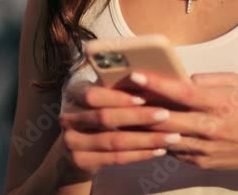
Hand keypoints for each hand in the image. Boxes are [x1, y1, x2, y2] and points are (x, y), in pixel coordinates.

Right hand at [57, 78, 180, 173]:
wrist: (76, 144)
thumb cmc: (98, 110)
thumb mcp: (102, 94)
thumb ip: (118, 86)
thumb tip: (153, 77)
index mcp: (73, 92)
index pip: (93, 95)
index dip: (119, 97)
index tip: (144, 96)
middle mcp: (67, 116)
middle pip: (105, 118)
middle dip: (138, 117)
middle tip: (165, 114)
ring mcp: (71, 141)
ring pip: (113, 141)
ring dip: (145, 139)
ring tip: (171, 136)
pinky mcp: (80, 161)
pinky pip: (115, 158)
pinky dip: (139, 154)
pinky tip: (159, 149)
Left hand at [110, 71, 237, 171]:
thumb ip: (210, 79)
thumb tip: (184, 79)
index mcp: (219, 104)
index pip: (182, 93)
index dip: (157, 84)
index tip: (136, 75)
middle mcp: (210, 128)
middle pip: (166, 118)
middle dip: (140, 107)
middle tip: (119, 95)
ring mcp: (204, 149)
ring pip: (165, 137)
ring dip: (144, 127)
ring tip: (125, 113)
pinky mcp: (201, 163)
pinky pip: (174, 150)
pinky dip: (160, 140)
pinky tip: (148, 131)